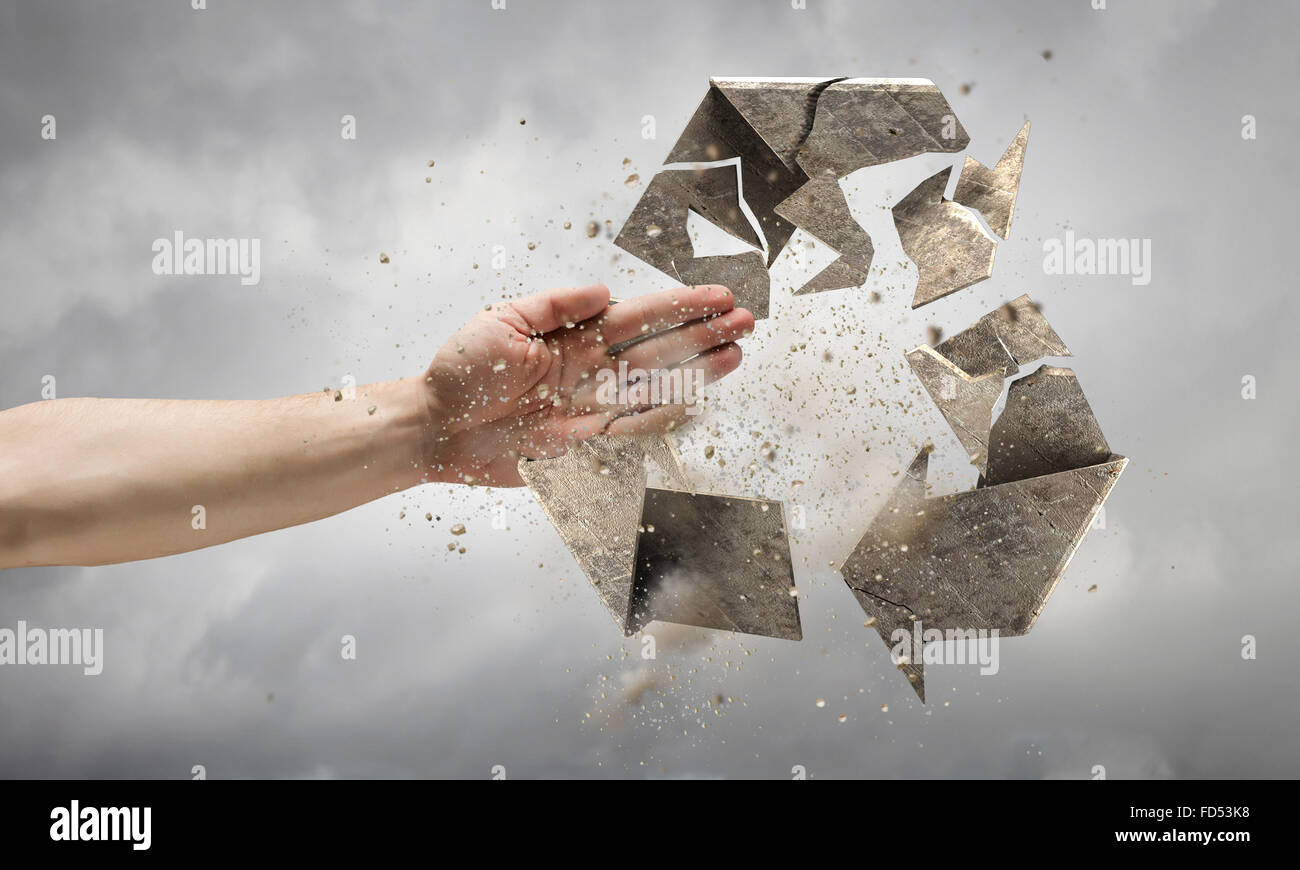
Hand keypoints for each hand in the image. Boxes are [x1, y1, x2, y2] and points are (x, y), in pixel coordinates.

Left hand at [421, 283, 751, 485]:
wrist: (436, 428)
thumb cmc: (460, 372)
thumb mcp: (501, 321)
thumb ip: (554, 305)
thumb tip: (604, 290)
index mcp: (574, 335)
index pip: (638, 318)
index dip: (679, 307)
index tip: (718, 297)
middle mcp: (591, 368)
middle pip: (658, 349)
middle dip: (703, 335)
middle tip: (746, 322)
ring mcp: (591, 405)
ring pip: (656, 385)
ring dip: (697, 372)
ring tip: (736, 355)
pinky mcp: (585, 443)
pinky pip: (633, 428)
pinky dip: (666, 414)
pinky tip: (698, 398)